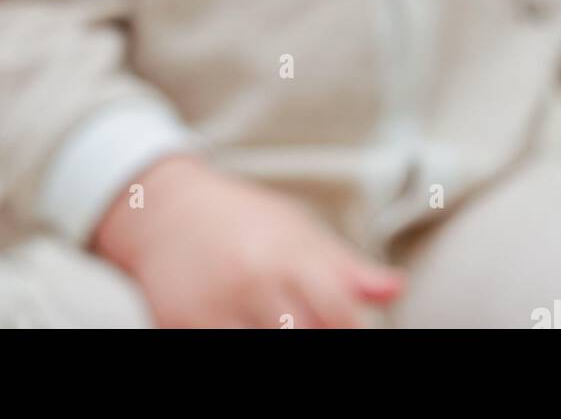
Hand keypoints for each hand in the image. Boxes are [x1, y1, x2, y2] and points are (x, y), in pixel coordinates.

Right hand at [91, 155, 401, 327]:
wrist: (165, 210)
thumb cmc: (242, 221)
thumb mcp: (296, 229)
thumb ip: (345, 266)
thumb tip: (395, 288)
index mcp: (286, 253)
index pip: (338, 310)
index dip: (352, 329)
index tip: (351, 331)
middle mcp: (251, 280)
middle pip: (303, 338)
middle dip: (316, 338)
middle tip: (310, 327)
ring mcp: (213, 308)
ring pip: (261, 350)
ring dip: (276, 344)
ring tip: (276, 324)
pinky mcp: (180, 326)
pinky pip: (221, 350)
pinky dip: (240, 345)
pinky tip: (246, 328)